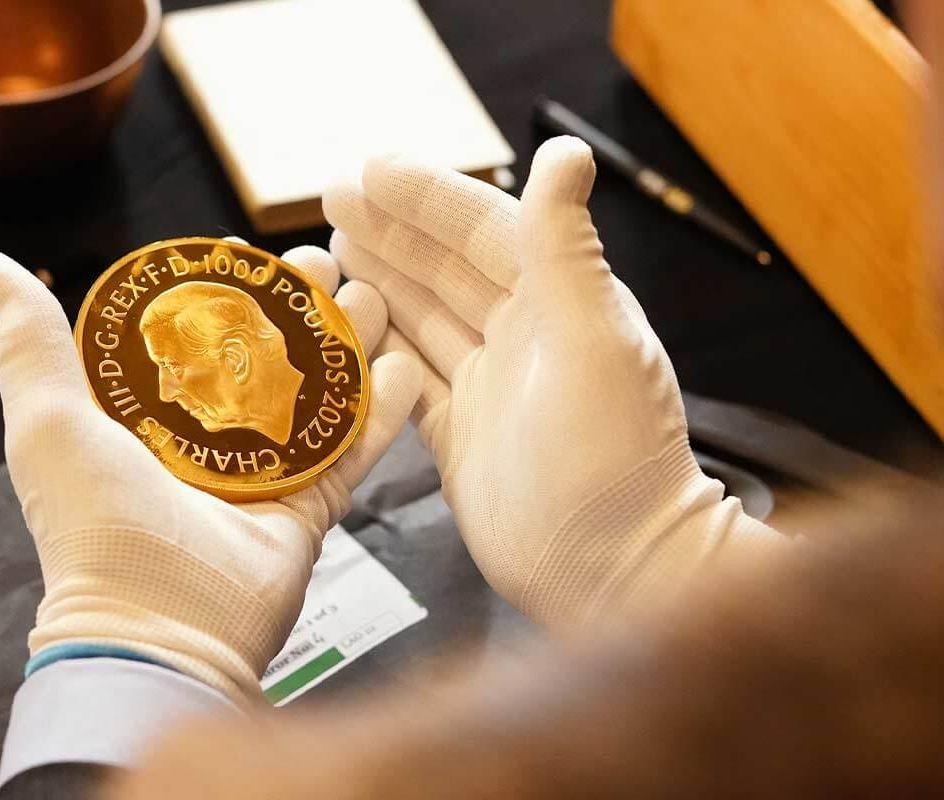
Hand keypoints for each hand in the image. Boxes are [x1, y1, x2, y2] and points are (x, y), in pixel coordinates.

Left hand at [0, 245, 420, 702]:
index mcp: (143, 417)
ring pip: (314, 392)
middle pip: (261, 353)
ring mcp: (260, 474)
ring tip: (374, 296)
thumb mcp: (47, 419)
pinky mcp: (308, 507)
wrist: (158, 624)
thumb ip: (28, 340)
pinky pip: (353, 450)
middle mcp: (203, 441)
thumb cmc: (94, 522)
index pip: (188, 333)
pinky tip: (404, 363)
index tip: (242, 245)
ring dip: (347, 341)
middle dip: (297, 303)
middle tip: (328, 261)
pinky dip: (382, 408)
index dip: (217, 287)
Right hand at [323, 138, 783, 626]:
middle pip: (445, 267)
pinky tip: (342, 328)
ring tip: (329, 247)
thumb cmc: (614, 453)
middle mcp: (525, 336)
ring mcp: (490, 386)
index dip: (427, 197)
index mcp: (562, 301)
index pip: (485, 229)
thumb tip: (565, 148)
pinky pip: (406, 379)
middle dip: (391, 230)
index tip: (371, 169)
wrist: (613, 566)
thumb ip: (565, 245)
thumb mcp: (592, 335)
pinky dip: (375, 351)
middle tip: (332, 197)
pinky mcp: (460, 436)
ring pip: (422, 318)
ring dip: (379, 281)